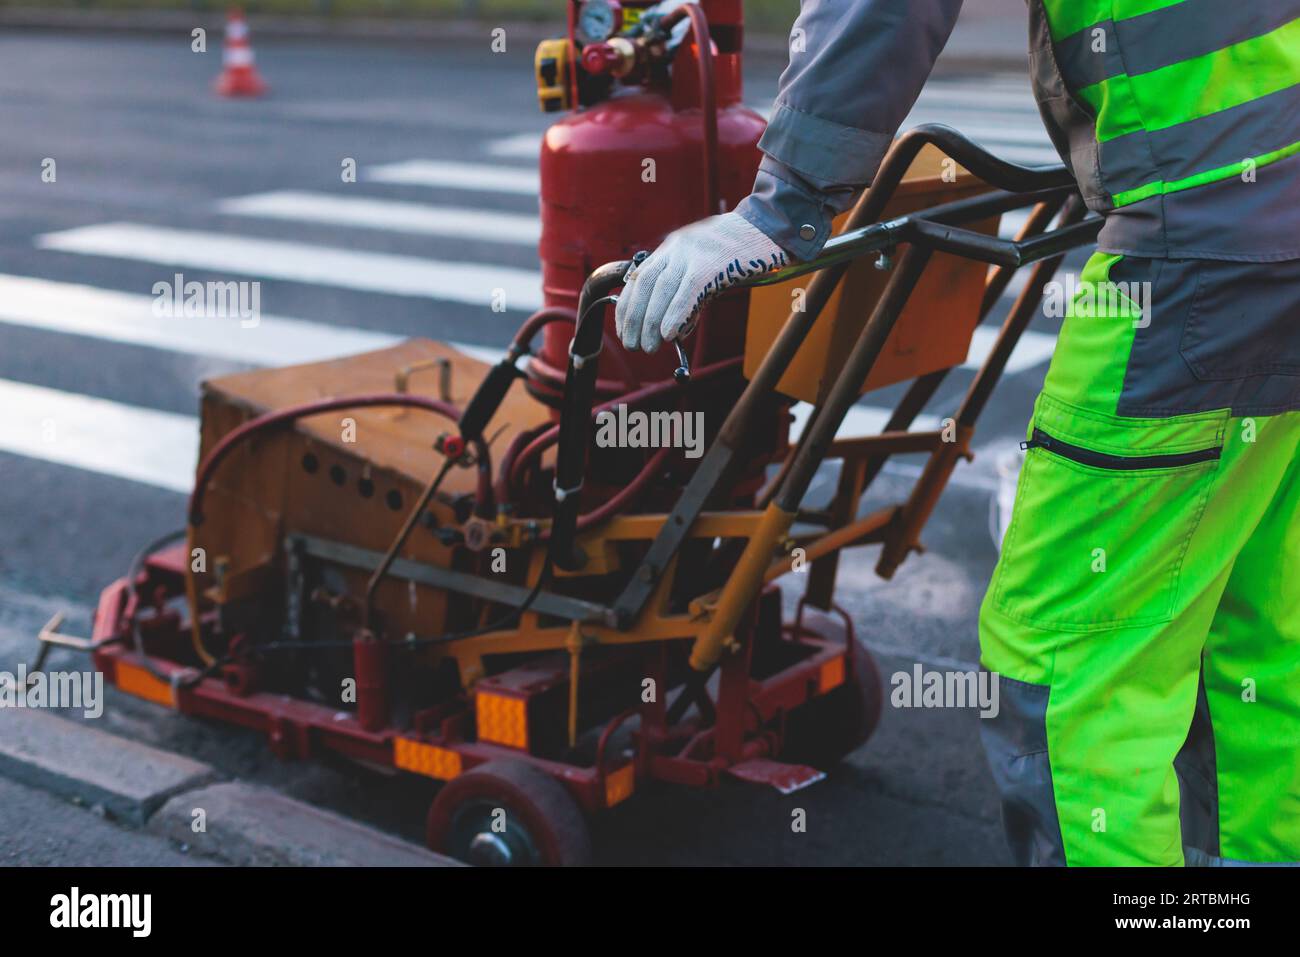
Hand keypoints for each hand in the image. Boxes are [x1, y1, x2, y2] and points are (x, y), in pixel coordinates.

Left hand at [614, 212, 789, 353]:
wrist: (771, 227)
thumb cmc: (742, 252)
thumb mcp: (707, 269)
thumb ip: (689, 295)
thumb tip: (674, 329)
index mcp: (672, 247)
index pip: (638, 278)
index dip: (627, 307)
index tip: (624, 331)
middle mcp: (677, 247)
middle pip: (646, 285)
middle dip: (635, 318)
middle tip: (634, 345)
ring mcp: (694, 253)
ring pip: (662, 290)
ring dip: (651, 322)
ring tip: (649, 346)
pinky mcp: (712, 263)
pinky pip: (688, 292)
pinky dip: (676, 314)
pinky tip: (669, 333)